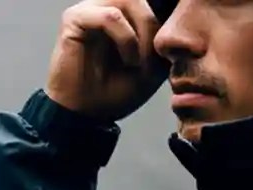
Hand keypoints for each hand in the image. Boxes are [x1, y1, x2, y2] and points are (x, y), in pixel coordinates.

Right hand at [45, 0, 168, 122]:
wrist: (88, 115)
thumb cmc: (116, 91)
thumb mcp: (153, 66)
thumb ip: (163, 42)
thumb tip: (177, 27)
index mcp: (123, 16)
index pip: (151, 4)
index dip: (163, 26)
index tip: (165, 57)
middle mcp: (106, 6)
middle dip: (154, 29)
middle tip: (153, 60)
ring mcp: (90, 9)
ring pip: (128, 1)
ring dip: (142, 34)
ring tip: (139, 63)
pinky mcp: (75, 18)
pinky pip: (109, 16)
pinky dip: (126, 39)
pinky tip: (129, 61)